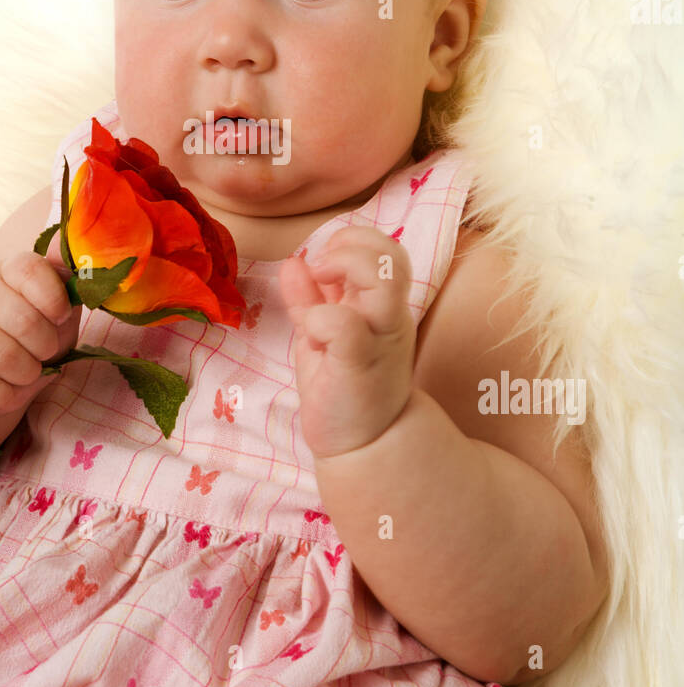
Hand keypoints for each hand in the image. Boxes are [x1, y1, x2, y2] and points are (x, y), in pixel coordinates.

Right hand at [0, 230, 82, 420]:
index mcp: (10, 269)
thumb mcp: (59, 306)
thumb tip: (76, 248)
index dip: (54, 299)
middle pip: (24, 321)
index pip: (31, 271)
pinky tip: (6, 385)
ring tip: (28, 369)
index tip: (62, 316)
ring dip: (29, 374)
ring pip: (6, 359)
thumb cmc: (35, 332)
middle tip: (45, 351)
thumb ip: (70, 282)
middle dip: (46, 346)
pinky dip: (10, 396)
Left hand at [278, 225, 416, 460]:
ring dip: (344, 266)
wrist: (361, 446)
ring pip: (382, 277)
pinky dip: (320, 317)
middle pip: (391, 253)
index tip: (320, 262)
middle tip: (320, 269)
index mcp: (380, 306)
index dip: (352, 241)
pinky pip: (344, 323)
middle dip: (349, 245)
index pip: (385, 249)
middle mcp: (387, 316)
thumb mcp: (322, 335)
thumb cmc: (343, 389)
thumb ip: (310, 299)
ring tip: (320, 284)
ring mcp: (378, 337)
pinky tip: (311, 334)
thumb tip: (295, 262)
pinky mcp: (359, 362)